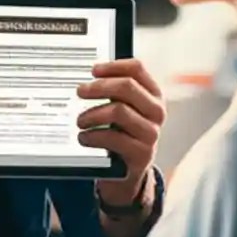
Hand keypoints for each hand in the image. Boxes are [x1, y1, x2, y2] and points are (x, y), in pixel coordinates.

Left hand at [76, 58, 165, 204]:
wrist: (128, 170)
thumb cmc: (122, 132)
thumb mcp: (123, 109)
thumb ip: (114, 90)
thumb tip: (92, 72)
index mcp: (153, 94)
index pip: (137, 69)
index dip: (113, 66)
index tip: (93, 70)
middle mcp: (157, 111)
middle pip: (127, 86)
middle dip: (98, 87)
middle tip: (80, 91)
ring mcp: (151, 133)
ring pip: (118, 111)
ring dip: (92, 115)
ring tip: (80, 121)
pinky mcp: (142, 154)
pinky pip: (113, 138)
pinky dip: (93, 136)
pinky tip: (84, 138)